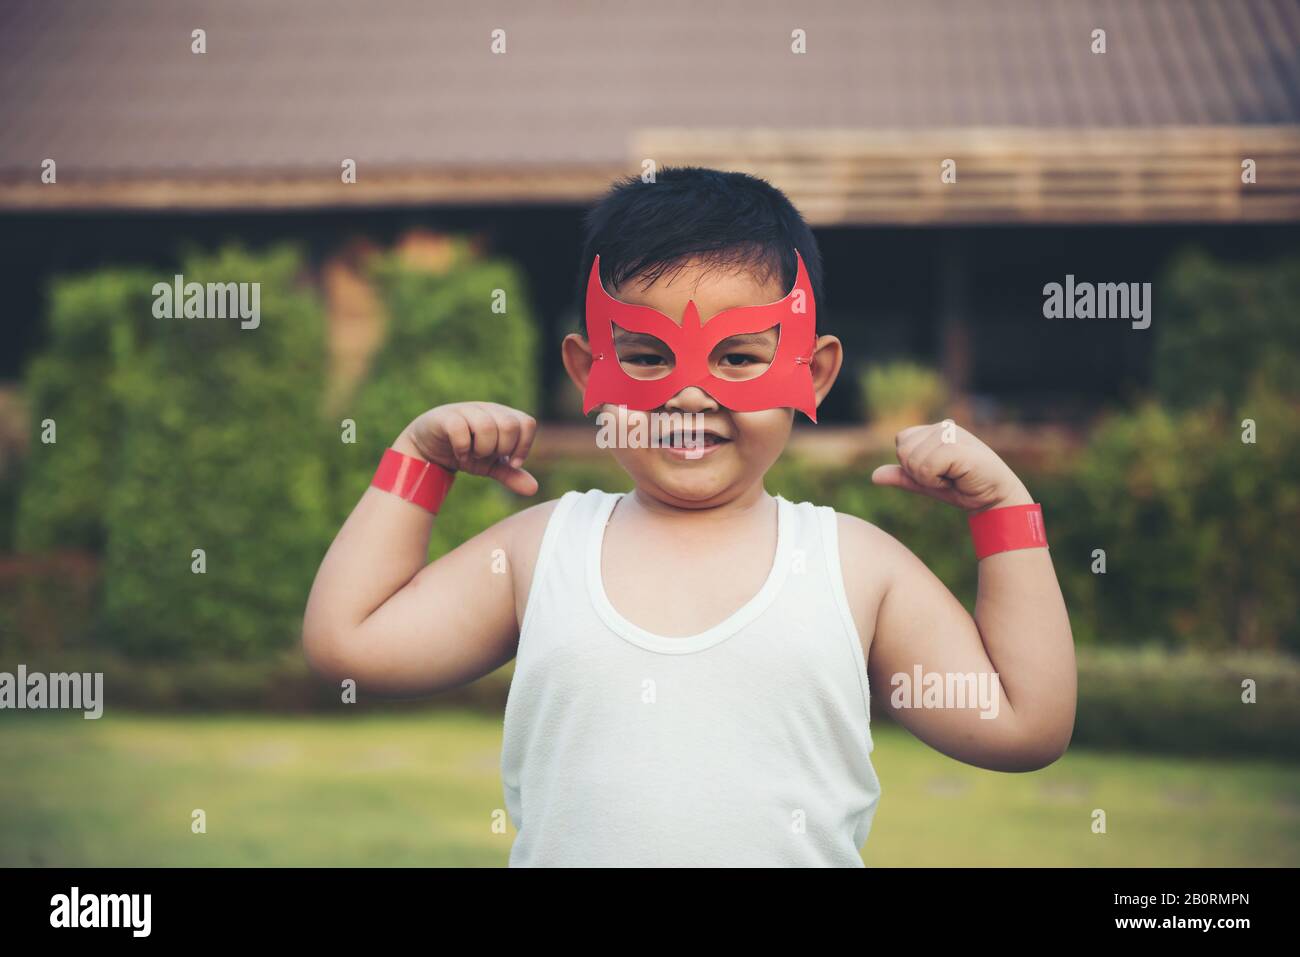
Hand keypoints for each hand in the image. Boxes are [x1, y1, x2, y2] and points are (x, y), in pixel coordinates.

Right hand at [396, 402, 538, 495]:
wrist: (430, 450)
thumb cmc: (465, 452)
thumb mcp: (490, 466)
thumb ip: (511, 474)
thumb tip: (534, 489)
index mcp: (503, 416)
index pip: (526, 423)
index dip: (523, 446)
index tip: (511, 462)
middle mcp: (487, 409)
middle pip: (509, 425)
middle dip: (501, 449)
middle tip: (486, 457)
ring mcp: (466, 410)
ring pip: (486, 426)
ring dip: (482, 449)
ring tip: (472, 456)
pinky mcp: (446, 417)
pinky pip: (460, 428)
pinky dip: (463, 448)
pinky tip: (459, 454)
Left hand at [871, 420, 1030, 511]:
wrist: (994, 499)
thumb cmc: (964, 488)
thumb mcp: (927, 483)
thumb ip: (903, 476)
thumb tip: (874, 476)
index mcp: (935, 430)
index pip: (902, 442)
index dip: (913, 465)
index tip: (938, 473)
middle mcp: (943, 426)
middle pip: (903, 450)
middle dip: (918, 472)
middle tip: (946, 476)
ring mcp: (951, 433)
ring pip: (912, 460)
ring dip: (929, 478)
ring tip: (953, 476)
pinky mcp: (957, 446)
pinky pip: (925, 467)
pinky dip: (936, 480)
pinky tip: (957, 478)